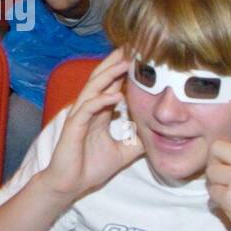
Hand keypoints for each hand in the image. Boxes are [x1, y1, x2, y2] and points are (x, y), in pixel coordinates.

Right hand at [38, 49, 143, 199]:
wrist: (70, 184)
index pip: (112, 83)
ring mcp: (80, 116)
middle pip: (102, 77)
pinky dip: (102, 101)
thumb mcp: (123, 152)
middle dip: (116, 61)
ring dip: (110, 74)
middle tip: (133, 46)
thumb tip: (160, 137)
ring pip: (94, 88)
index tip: (140, 55)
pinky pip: (87, 109)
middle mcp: (88, 108)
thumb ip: (138, 141)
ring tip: (126, 63)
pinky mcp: (73, 127)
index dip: (124, 69)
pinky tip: (117, 96)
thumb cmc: (91, 167)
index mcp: (99, 111)